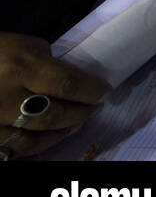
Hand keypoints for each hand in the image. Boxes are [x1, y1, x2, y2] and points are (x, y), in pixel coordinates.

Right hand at [0, 34, 108, 159]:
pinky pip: (11, 150)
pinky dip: (33, 148)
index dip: (92, 91)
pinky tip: (45, 140)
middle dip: (81, 113)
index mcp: (21, 66)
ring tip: (74, 125)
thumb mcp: (24, 46)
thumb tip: (71, 82)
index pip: (68, 84)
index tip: (105, 91)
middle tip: (93, 108)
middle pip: (54, 115)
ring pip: (33, 139)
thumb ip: (47, 64)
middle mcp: (6, 96)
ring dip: (60, 133)